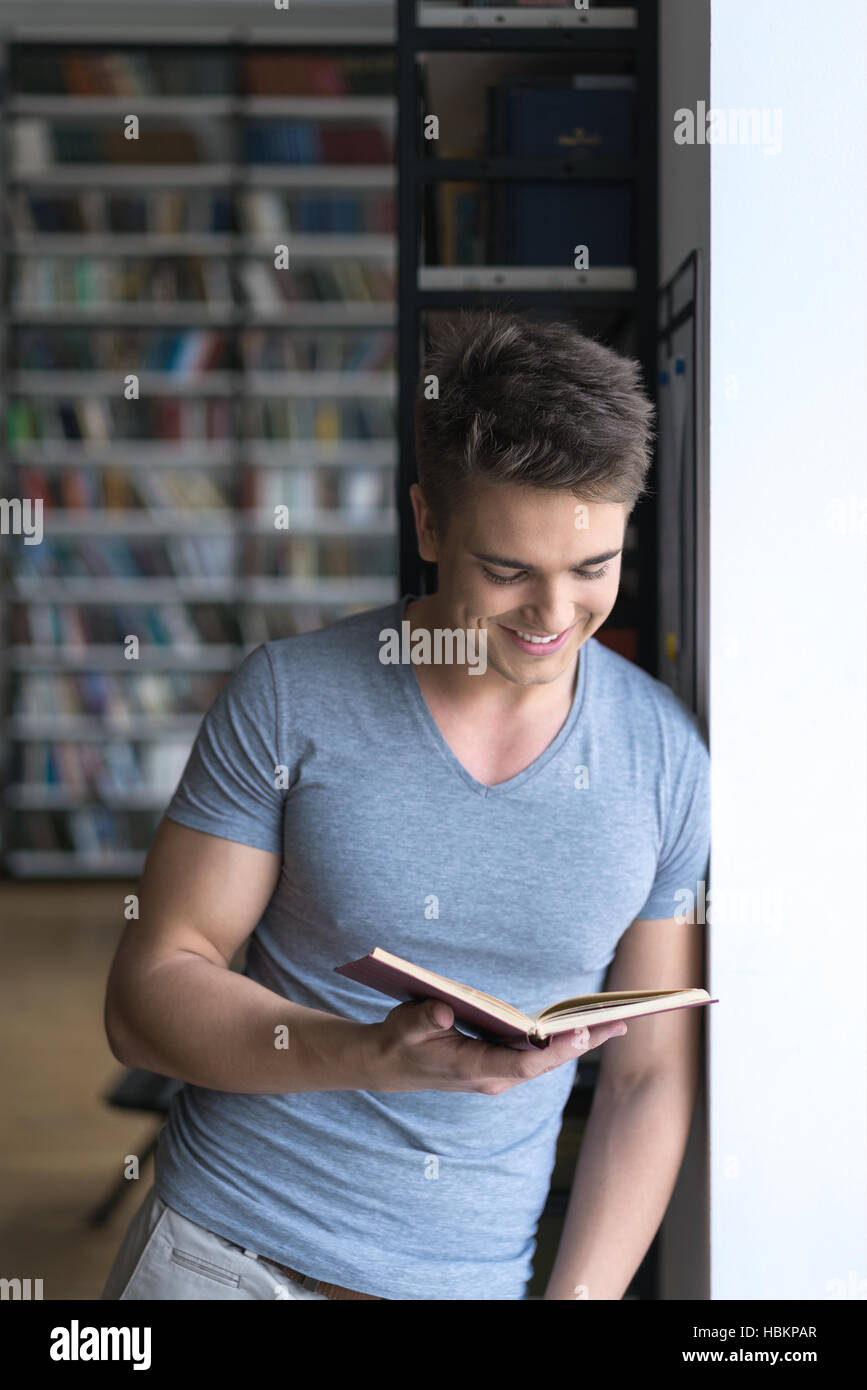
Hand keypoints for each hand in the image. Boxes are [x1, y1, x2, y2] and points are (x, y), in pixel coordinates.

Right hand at [361, 999, 626, 1094]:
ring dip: (578, 1042)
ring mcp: (496, 1073)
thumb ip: (423, 1020)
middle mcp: (491, 1077)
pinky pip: (536, 1055)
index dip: (554, 1050)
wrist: (387, 1065)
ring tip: (614, 1022)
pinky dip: (560, 1041)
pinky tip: (581, 1025)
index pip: (522, 1064)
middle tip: (621, 1023)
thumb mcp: (403, 1028)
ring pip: (545, 1060)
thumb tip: (443, 1011)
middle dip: (583, 1043)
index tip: (582, 1032)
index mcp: (472, 1070)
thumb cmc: (397, 1043)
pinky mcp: (497, 1065)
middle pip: (545, 1063)